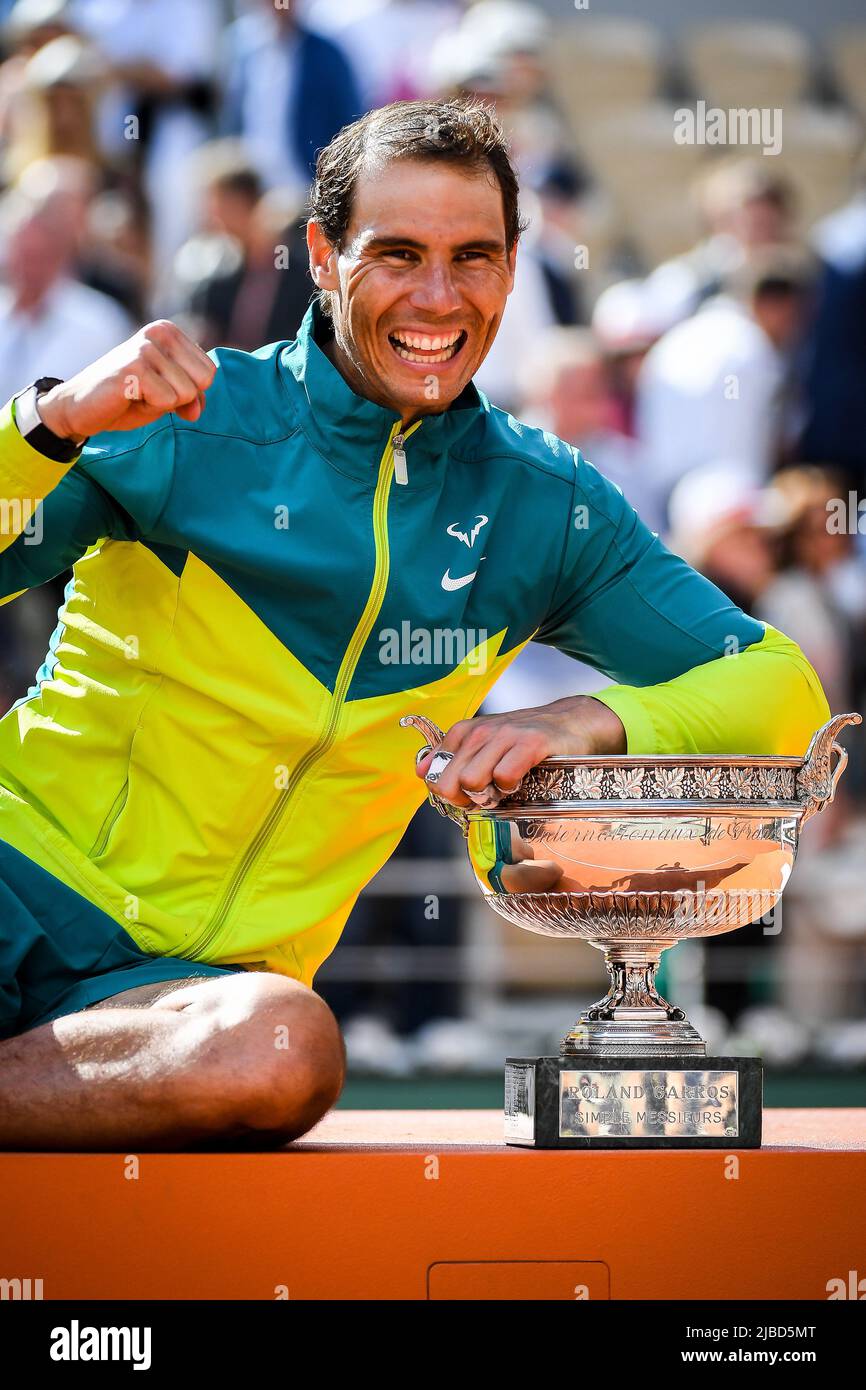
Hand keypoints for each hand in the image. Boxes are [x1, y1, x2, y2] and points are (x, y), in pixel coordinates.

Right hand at [36, 320, 216, 441]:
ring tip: (136, 394)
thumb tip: (197, 409)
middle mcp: (159, 332)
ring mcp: (145, 348)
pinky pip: (167, 400)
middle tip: (148, 393)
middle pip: (203, 381)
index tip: (160, 388)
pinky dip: (150, 408)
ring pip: (186, 393)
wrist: (80, 407)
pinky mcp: (134, 367)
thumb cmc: (126, 398)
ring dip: (161, 403)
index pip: (209, 371)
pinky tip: (128, 397)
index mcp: (168, 332)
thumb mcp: (167, 396)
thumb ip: (191, 397)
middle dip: (179, 398)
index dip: (189, 391)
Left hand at [415, 695, 626, 807]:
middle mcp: (480, 731)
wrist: (570, 723)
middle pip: (448, 783)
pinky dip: (511, 788)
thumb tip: (420, 771)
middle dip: (464, 799)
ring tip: (505, 788)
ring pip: (472, 781)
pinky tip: (521, 781)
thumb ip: (453, 758)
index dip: (448, 793)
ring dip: (489, 795)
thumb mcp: (484, 745)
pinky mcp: (530, 743)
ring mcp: (505, 736)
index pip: (433, 774)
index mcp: (463, 732)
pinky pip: (505, 776)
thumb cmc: (524, 741)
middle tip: (487, 796)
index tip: (468, 794)